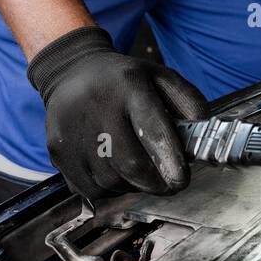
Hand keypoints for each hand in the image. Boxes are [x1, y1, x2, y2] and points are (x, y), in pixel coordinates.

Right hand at [27, 26, 208, 199]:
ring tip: (139, 170)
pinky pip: (90, 188)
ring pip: (111, 181)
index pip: (152, 130)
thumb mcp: (160, 76)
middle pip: (130, 164)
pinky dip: (109, 188)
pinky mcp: (57, 151)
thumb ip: (187, 100)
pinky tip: (115, 170)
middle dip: (155, 182)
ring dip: (132, 185)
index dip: (170, 161)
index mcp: (128, 86)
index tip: (182, 178)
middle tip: (169, 184)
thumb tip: (203, 130)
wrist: (70, 71)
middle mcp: (96, 108)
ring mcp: (72, 132)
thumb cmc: (121, 79)